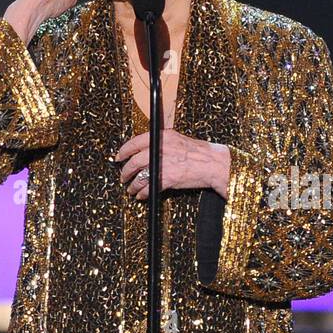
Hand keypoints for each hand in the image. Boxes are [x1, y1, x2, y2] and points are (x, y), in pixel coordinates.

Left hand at [114, 128, 230, 199]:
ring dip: (133, 185)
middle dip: (126, 171)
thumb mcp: (179, 139)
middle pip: (134, 161)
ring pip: (139, 176)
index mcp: (163, 136)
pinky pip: (149, 187)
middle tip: (123, 177)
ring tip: (131, 189)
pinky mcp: (167, 179)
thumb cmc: (200, 153)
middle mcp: (160, 148)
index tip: (118, 157)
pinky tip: (141, 195)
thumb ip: (162, 143)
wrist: (213, 164)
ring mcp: (162, 164)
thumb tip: (147, 151)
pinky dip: (143, 193)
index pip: (135, 141)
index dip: (124, 151)